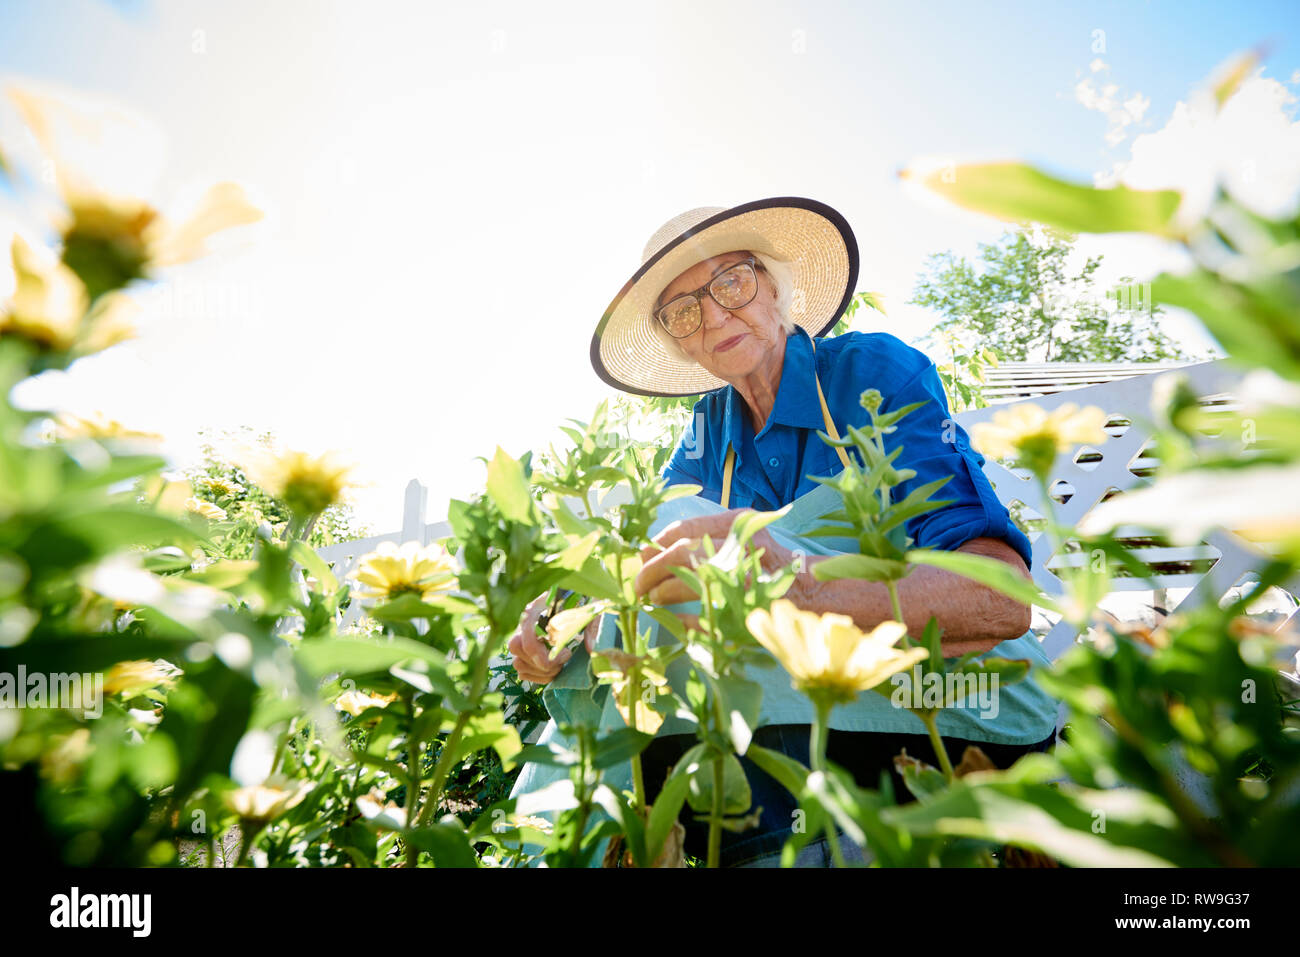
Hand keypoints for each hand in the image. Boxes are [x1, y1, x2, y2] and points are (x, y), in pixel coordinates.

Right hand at [506, 594, 600, 683]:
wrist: (579, 598)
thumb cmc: (583, 602)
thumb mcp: (590, 608)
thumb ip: (593, 625)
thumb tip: (591, 648)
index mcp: (536, 611)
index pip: (526, 638)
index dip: (543, 655)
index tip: (566, 653)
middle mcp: (524, 625)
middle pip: (518, 652)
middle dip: (544, 663)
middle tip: (565, 658)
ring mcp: (523, 639)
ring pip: (519, 664)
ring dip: (542, 671)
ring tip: (561, 664)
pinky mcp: (526, 652)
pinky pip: (523, 672)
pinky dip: (540, 676)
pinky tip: (556, 669)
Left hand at [634, 509, 802, 608]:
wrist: (811, 590)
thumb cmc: (765, 563)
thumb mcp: (736, 538)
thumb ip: (699, 539)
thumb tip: (647, 548)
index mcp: (738, 523)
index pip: (684, 529)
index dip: (656, 544)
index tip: (642, 556)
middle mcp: (743, 546)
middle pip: (681, 553)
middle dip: (652, 570)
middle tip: (639, 585)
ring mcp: (747, 578)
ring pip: (688, 582)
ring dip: (663, 593)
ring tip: (652, 599)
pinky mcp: (747, 608)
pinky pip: (703, 617)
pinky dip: (682, 620)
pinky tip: (674, 621)